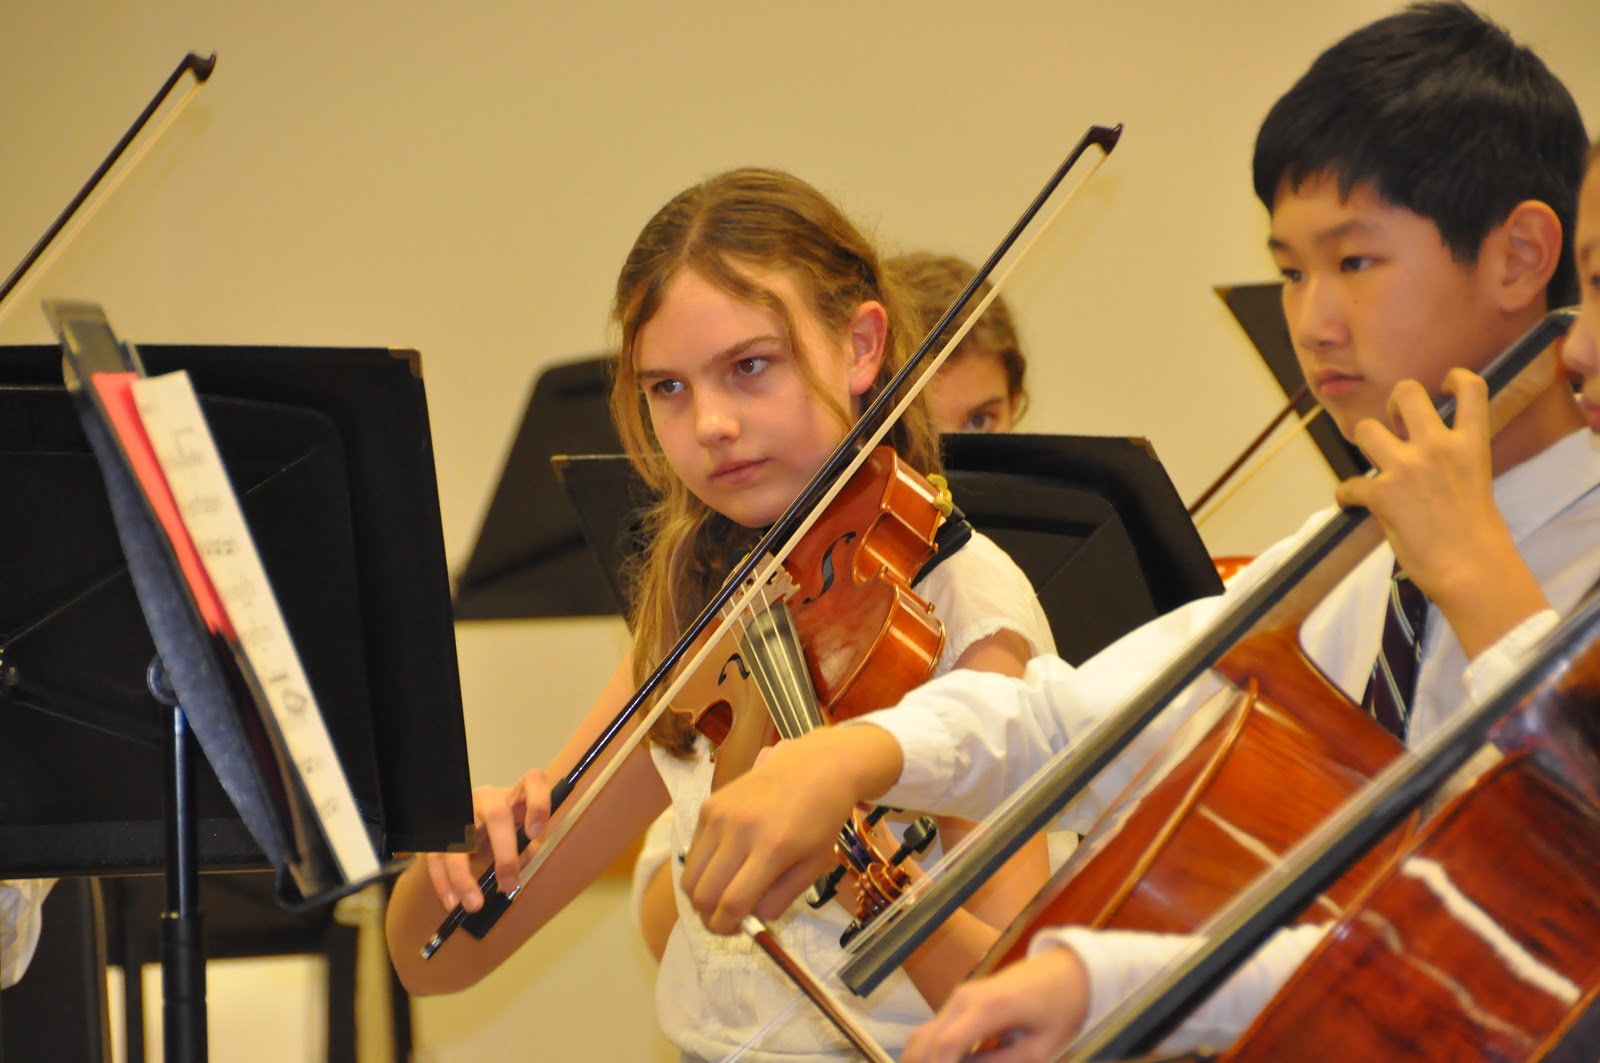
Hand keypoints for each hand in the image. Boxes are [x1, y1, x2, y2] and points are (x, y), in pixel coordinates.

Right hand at [422, 769, 552, 912]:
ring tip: (474, 905)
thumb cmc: (504, 832)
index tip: (535, 833)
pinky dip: (444, 882)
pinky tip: (452, 902)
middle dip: (505, 852)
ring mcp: (462, 812)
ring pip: (461, 838)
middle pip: (497, 815)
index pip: (532, 782)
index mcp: (515, 796)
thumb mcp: (519, 838)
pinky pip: (438, 857)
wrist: (470, 826)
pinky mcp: (441, 831)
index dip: (538, 804)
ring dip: (465, 876)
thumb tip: (516, 878)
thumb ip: (525, 853)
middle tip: (509, 884)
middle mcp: (488, 798)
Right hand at [680, 725, 901, 934]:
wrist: (816, 766)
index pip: (732, 903)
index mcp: (773, 848)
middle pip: (702, 894)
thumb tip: (748, 920)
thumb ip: (778, 899)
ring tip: (724, 893)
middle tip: (727, 918)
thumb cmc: (821, 819)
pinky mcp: (710, 803)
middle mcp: (740, 829)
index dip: (727, 927)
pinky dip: (704, 867)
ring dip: (702, 895)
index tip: (735, 931)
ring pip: (690, 875)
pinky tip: (727, 861)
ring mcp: (720, 814)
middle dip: (710, 917)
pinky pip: (693, 851)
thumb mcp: (812, 866)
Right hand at [902, 945, 1088, 1062]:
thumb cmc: (1061, 1009)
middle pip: (925, 1042)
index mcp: (989, 1008)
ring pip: (923, 1036)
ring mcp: (960, 996)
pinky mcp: (960, 1000)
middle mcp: (965, 998)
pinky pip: (934, 1029)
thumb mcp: (1040, 1049)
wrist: (1067, 970)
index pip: (946, 1046)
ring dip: (925, 1059)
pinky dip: (932, 1051)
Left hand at [1334, 369, 1544, 656]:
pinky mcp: (1381, 493)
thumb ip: (1452, 459)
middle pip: (1406, 393)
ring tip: (1374, 461)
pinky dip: (1346, 495)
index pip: (1471, 388)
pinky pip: (1350, 485)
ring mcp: (1407, 467)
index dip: (1454, 377)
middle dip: (1394, 403)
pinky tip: (1349, 502)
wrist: (1471, 568)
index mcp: (1470, 444)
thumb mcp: (1476, 481)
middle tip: (1394, 422)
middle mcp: (1437, 447)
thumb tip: (1423, 456)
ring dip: (1366, 443)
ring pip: (1365, 429)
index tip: (1443, 383)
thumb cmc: (1478, 534)